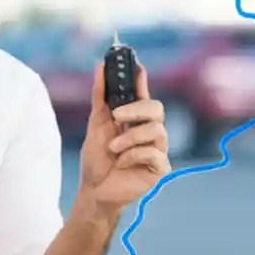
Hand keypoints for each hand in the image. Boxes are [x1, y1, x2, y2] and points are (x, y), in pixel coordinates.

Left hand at [77, 59, 172, 215]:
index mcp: (135, 120)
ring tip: (114, 148)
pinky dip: (133, 156)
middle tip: (117, 116)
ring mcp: (157, 150)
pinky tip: (122, 164)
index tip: (137, 64)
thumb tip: (99, 67)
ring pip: (157, 130)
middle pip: (157, 109)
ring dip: (130, 138)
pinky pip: (155, 154)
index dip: (142, 79)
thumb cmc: (97, 159)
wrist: (94, 190)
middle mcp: (149, 132)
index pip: (143, 95)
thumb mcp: (96, 125)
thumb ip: (100, 97)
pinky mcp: (160, 168)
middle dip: (136, 109)